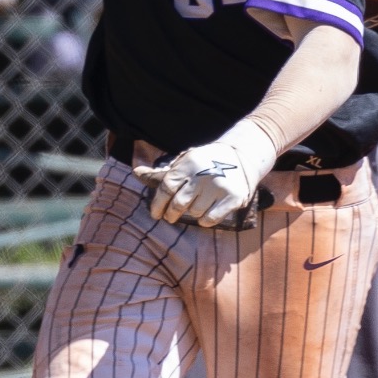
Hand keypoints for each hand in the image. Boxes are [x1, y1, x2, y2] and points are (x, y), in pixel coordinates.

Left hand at [133, 125, 277, 227]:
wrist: (241, 156)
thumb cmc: (205, 162)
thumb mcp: (184, 161)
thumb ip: (162, 171)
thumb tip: (136, 173)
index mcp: (188, 163)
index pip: (166, 187)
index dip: (157, 203)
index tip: (155, 214)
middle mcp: (203, 174)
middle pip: (178, 203)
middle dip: (171, 214)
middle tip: (169, 217)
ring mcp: (219, 187)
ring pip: (194, 212)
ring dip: (190, 214)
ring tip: (193, 207)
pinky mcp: (233, 198)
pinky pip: (210, 219)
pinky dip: (204, 221)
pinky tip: (204, 215)